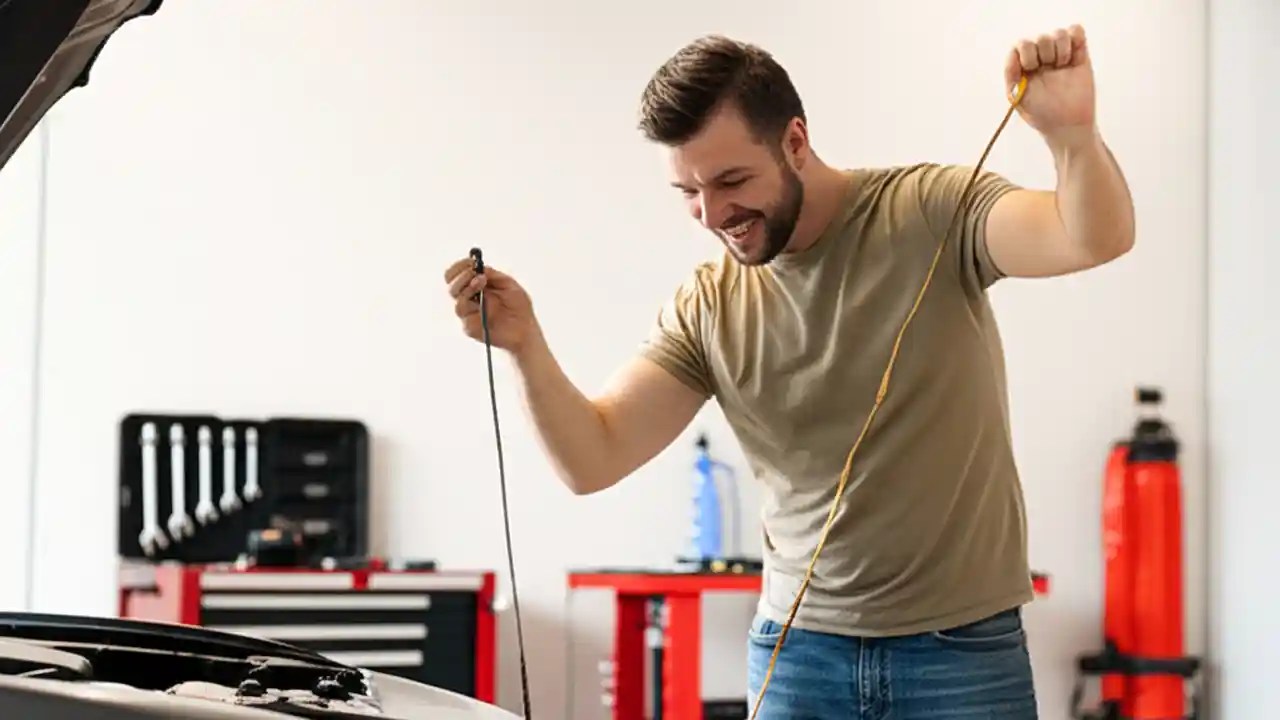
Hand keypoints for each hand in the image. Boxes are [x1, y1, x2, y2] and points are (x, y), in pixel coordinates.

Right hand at [444, 257, 539, 354]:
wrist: (526, 330)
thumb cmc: (519, 308)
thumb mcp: (509, 284)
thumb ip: (493, 275)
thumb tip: (478, 267)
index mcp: (476, 287)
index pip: (457, 275)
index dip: (459, 267)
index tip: (470, 262)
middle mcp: (469, 300)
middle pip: (452, 287)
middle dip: (461, 278)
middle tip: (475, 274)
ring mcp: (469, 314)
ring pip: (457, 303)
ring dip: (468, 290)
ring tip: (482, 283)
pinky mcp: (470, 328)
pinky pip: (465, 318)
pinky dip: (473, 310)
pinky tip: (485, 308)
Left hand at [1005, 24, 1096, 148]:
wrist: (1068, 126)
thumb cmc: (1041, 115)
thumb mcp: (1019, 98)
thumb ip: (1012, 76)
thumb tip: (1013, 56)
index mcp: (1024, 67)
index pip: (1020, 46)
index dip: (1025, 53)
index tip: (1031, 67)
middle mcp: (1041, 59)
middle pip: (1040, 38)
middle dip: (1044, 53)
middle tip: (1050, 69)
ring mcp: (1060, 56)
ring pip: (1057, 34)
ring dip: (1061, 49)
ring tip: (1064, 66)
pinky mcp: (1079, 55)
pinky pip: (1076, 31)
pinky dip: (1075, 37)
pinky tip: (1074, 57)